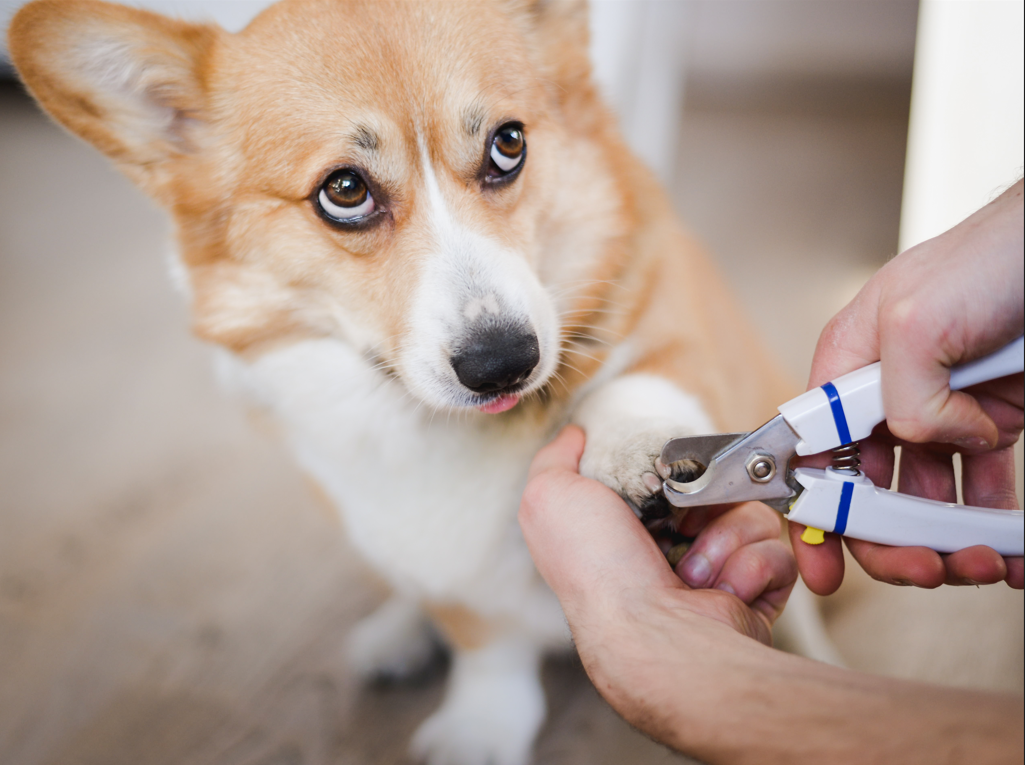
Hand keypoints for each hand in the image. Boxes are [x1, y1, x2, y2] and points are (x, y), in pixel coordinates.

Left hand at [519, 426, 796, 747]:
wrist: (653, 635)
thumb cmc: (597, 569)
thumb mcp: (551, 497)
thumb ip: (557, 459)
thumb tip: (575, 434)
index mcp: (628, 528)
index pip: (669, 475)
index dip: (673, 470)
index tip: (664, 475)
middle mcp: (672, 550)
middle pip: (716, 488)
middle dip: (704, 500)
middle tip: (681, 522)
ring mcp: (717, 572)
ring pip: (750, 514)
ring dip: (725, 537)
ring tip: (695, 571)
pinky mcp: (755, 592)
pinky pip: (775, 551)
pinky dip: (750, 566)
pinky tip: (720, 590)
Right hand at [793, 180, 1023, 594]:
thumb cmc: (991, 258)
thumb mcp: (916, 318)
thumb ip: (899, 395)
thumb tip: (927, 441)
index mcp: (847, 367)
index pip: (811, 454)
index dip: (813, 514)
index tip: (824, 566)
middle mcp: (885, 394)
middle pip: (867, 489)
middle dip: (890, 539)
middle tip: (925, 568)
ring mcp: (939, 410)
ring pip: (925, 498)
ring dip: (946, 540)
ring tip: (982, 560)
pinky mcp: (990, 420)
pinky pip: (982, 488)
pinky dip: (992, 525)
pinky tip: (1008, 548)